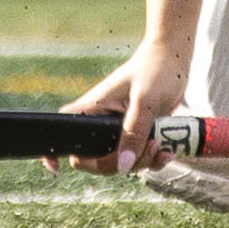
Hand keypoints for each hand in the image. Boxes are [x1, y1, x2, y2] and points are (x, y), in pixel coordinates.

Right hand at [55, 40, 188, 175]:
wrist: (174, 58)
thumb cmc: (154, 70)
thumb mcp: (144, 101)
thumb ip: (133, 133)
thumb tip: (122, 167)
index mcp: (93, 108)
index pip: (64, 130)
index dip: (54, 151)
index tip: (56, 168)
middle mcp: (102, 122)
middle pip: (96, 160)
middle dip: (120, 164)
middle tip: (147, 147)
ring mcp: (119, 130)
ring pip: (121, 163)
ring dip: (142, 162)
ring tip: (159, 144)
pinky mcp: (137, 135)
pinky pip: (139, 159)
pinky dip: (153, 161)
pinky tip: (167, 152)